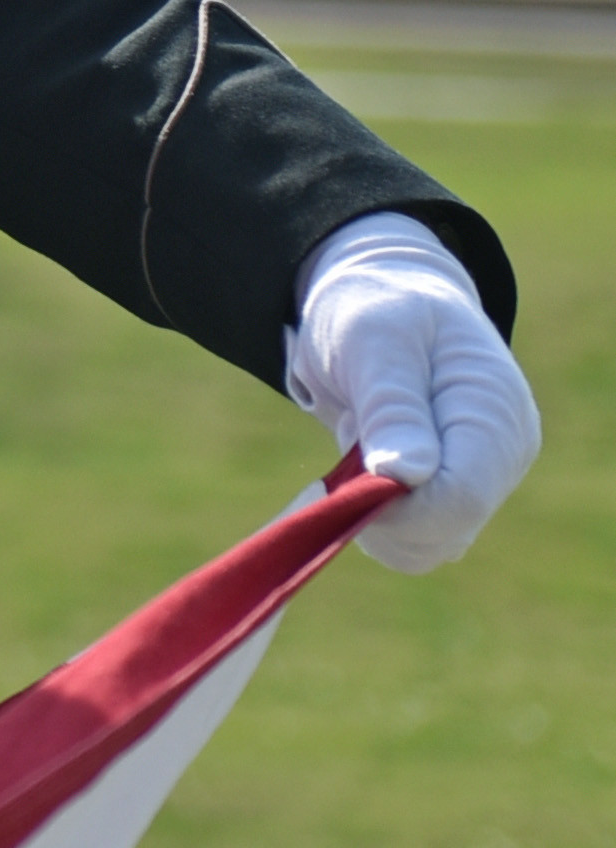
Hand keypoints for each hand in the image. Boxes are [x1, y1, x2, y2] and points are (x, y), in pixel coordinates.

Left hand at [285, 213, 539, 572]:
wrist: (381, 302)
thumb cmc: (376, 308)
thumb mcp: (372, 338)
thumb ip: (391, 405)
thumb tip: (407, 477)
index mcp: (491, 409)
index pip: (460, 497)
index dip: (397, 506)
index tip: (346, 478)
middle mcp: (501, 453)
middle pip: (443, 532)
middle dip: (379, 508)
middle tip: (348, 438)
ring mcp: (482, 476)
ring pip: (425, 545)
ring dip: (373, 512)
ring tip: (359, 439)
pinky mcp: (453, 491)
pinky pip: (411, 536)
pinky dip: (374, 513)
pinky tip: (364, 458)